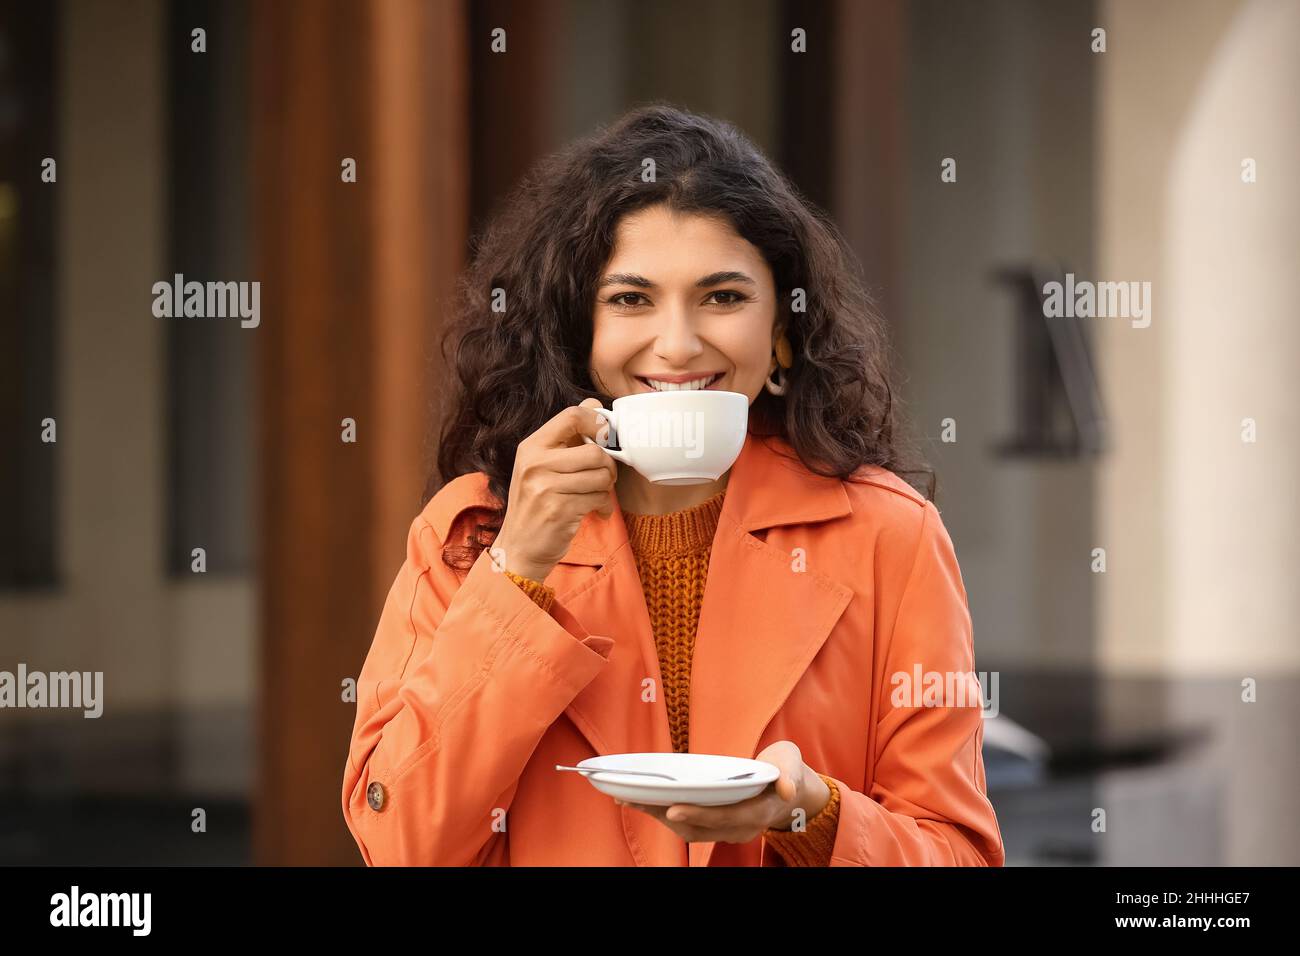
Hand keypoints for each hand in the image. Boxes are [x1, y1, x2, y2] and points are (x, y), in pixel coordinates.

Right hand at [491, 398, 617, 581]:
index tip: (605, 438)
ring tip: (597, 496)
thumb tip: (593, 403)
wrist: (519, 548)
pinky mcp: (558, 510)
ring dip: (607, 488)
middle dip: (608, 466)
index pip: (571, 415)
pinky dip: (603, 506)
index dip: (597, 423)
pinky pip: (598, 497)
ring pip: (601, 475)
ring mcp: (545, 487)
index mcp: (531, 446)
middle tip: (604, 478)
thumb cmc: (536, 505)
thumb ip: (567, 436)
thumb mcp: (542, 466)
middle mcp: (535, 463)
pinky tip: (595, 512)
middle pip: (594, 450)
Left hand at [615, 741, 830, 843]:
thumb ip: (788, 774)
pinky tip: (640, 799)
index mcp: (757, 814)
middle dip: (663, 814)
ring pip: (686, 828)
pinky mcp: (713, 824)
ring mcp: (725, 829)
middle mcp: (738, 828)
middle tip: (633, 797)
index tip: (673, 808)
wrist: (789, 789)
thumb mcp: (791, 765)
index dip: (699, 814)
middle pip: (697, 827)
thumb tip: (786, 788)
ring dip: (656, 814)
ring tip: (627, 797)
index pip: (724, 818)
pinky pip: (684, 823)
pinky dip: (661, 811)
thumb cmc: (786, 770)